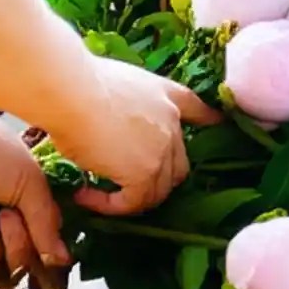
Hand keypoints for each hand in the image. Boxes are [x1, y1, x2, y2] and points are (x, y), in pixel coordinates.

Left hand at [0, 99, 69, 288]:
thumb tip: (63, 260)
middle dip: (18, 239)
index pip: (47, 242)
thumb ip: (47, 225)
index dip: (47, 250)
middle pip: (24, 258)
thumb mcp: (32, 185)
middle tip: (7, 213)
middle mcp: (9, 221)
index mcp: (32, 205)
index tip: (47, 252)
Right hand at [49, 57, 221, 214]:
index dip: (207, 119)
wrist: (71, 90)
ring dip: (131, 197)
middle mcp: (172, 123)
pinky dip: (110, 206)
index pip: (196, 109)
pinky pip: (133, 202)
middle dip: (155, 178)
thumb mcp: (114, 85)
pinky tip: (85, 196)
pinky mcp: (144, 174)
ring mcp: (162, 150)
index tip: (217, 123)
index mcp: (166, 95)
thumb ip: (125, 107)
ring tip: (98, 195)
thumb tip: (105, 125)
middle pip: (177, 164)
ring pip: (159, 189)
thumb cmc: (80, 82)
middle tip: (123, 181)